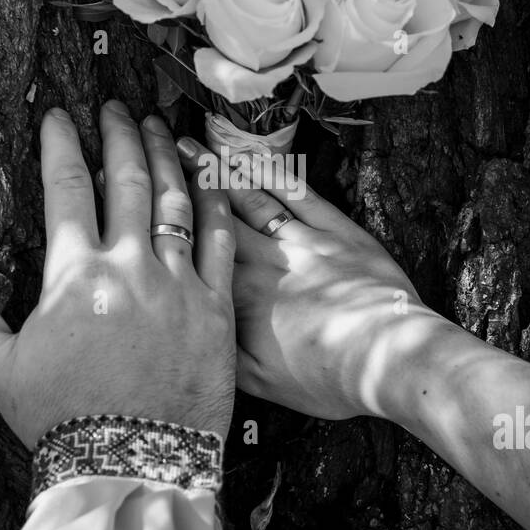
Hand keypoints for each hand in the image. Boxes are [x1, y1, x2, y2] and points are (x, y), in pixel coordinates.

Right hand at [0, 103, 236, 446]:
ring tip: (160, 128)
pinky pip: (220, 242)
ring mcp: (179, 285)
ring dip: (166, 157)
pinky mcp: (216, 310)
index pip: (65, 186)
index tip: (58, 115)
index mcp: (74, 273)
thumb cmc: (62, 420)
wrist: (132, 467)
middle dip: (119, 134)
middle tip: (116, 107)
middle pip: (126, 180)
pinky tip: (211, 180)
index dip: (60, 143)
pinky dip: (216, 203)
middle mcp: (131, 266)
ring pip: (176, 201)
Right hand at [178, 137, 433, 419]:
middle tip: (159, 154)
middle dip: (184, 184)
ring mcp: (302, 242)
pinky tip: (250, 157)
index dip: (166, 225)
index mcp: (239, 299)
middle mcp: (264, 262)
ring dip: (220, 172)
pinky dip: (271, 173)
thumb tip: (192, 333)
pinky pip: (297, 194)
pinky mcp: (338, 233)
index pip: (192, 253)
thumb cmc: (327, 379)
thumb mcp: (259, 383)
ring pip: (252, 199)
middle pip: (216, 216)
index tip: (141, 201)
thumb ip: (220, 353)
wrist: (387, 358)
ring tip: (192, 147)